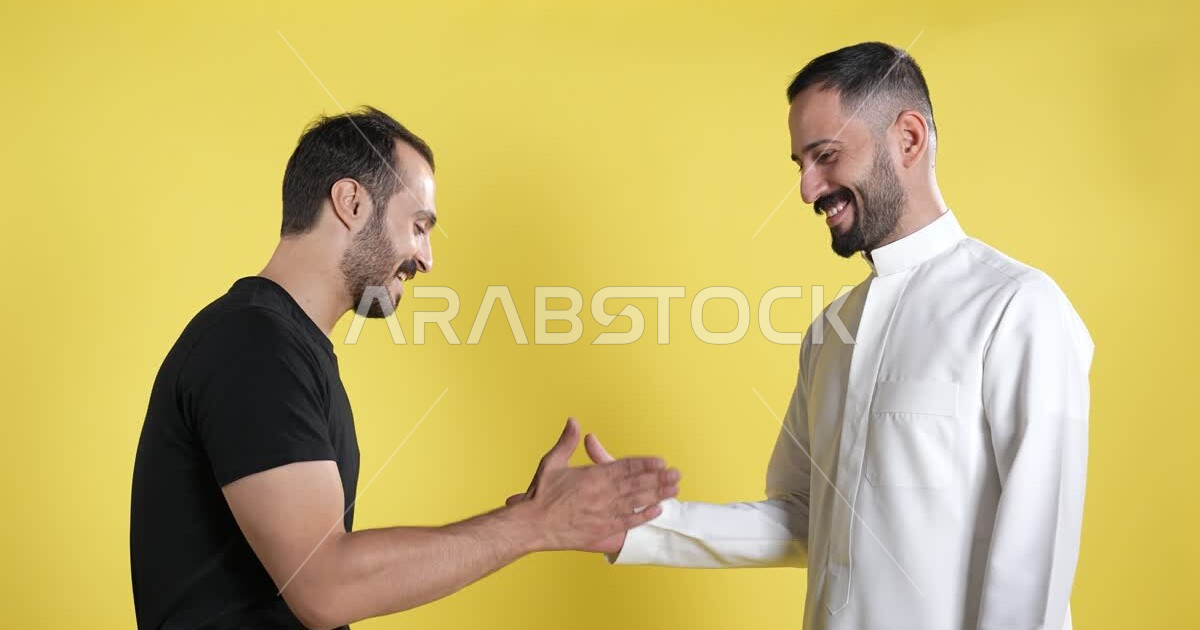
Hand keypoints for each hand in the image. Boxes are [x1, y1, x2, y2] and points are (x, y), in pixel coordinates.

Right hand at [506, 419, 678, 552]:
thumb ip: (567, 441)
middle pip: (637, 484)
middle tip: (677, 474)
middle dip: (659, 478)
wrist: (531, 524)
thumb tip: (573, 420)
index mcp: (593, 476)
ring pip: (637, 502)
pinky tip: (658, 510)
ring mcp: (605, 513)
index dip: (645, 464)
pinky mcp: (603, 530)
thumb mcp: (552, 462)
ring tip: (675, 489)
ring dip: (658, 495)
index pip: (625, 467)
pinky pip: (629, 522)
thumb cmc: (540, 494)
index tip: (661, 461)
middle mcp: (603, 494)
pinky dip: (644, 516)